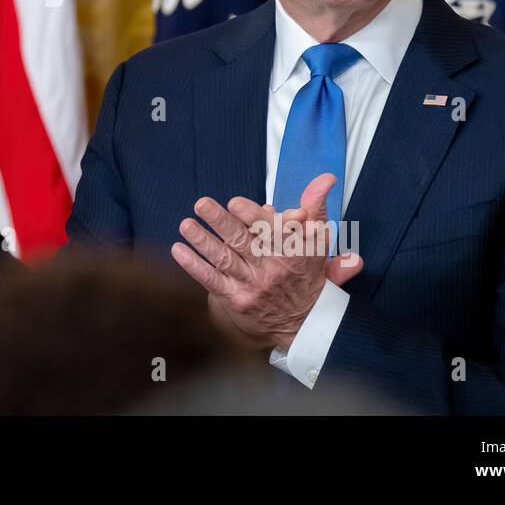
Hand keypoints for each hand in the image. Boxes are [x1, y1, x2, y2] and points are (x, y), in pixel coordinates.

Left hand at [171, 173, 362, 350]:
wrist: (302, 325)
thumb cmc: (305, 274)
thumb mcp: (318, 242)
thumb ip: (316, 209)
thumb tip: (325, 179)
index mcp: (294, 253)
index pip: (273, 231)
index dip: (253, 217)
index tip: (236, 203)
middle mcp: (272, 270)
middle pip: (244, 242)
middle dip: (221, 222)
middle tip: (202, 204)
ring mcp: (252, 286)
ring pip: (224, 259)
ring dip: (202, 241)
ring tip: (186, 224)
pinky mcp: (235, 300)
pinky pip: (211, 280)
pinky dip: (194, 265)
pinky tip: (179, 250)